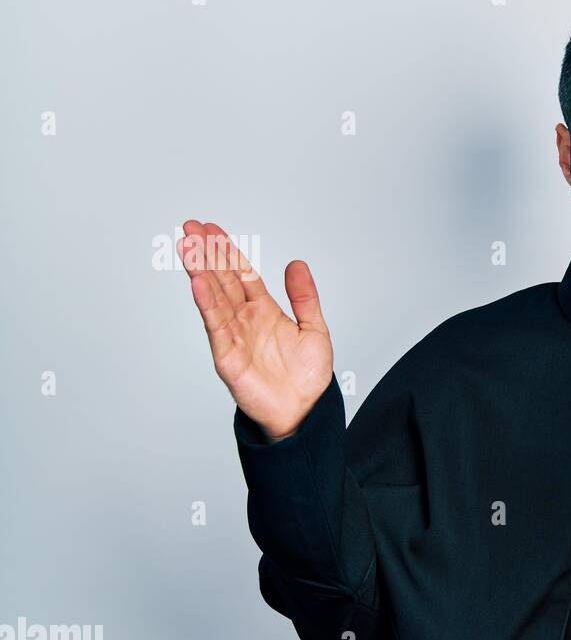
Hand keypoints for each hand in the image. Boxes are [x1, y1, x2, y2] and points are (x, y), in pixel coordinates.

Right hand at [177, 218, 333, 439]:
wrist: (304, 412)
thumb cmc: (307, 377)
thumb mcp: (314, 328)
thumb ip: (304, 297)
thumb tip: (297, 264)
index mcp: (263, 311)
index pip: (240, 274)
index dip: (227, 252)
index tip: (211, 230)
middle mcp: (245, 320)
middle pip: (221, 280)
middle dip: (207, 254)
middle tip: (190, 227)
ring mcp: (233, 336)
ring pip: (213, 298)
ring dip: (200, 272)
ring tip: (187, 247)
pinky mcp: (227, 356)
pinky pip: (216, 326)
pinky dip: (207, 304)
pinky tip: (198, 283)